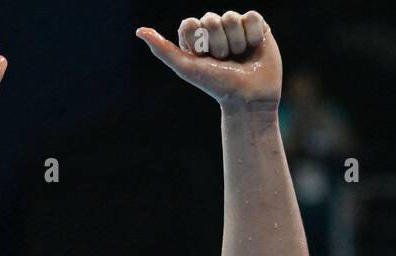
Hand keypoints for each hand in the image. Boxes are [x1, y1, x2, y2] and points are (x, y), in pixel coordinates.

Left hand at [136, 11, 281, 106]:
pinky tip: (253, 48)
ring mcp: (235, 27)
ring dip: (235, 42)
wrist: (249, 98)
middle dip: (218, 44)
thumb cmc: (217, 85)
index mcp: (196, 38)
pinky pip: (250, 17)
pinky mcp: (256, 26)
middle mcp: (214, 30)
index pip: (191, 23)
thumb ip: (162, 50)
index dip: (198, 42)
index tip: (204, 59)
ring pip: (231, 17)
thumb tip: (139, 30)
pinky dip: (252, 36)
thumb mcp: (186, 68)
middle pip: (211, 19)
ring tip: (239, 57)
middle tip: (224, 61)